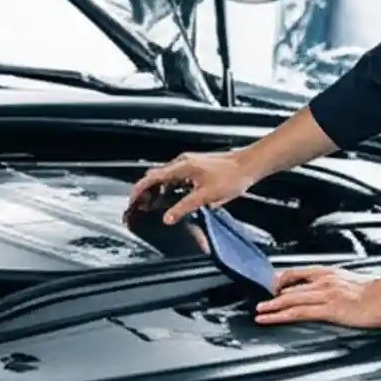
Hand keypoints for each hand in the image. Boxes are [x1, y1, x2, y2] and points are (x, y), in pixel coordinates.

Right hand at [126, 150, 261, 224]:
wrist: (249, 165)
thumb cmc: (231, 176)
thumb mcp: (206, 196)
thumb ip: (185, 207)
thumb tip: (168, 218)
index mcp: (182, 166)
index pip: (152, 177)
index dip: (139, 189)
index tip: (132, 200)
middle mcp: (183, 162)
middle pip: (156, 176)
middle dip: (147, 190)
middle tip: (142, 205)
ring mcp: (190, 163)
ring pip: (167, 176)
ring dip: (159, 189)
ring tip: (157, 205)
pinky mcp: (197, 167)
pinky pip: (177, 177)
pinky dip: (171, 187)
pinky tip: (176, 199)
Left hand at [254, 266, 380, 328]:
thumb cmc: (379, 292)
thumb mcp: (354, 282)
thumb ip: (340, 284)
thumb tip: (334, 292)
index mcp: (330, 273)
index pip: (299, 273)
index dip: (284, 279)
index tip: (273, 285)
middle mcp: (324, 281)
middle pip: (291, 286)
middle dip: (273, 294)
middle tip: (260, 301)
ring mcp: (325, 294)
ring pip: (290, 299)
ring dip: (272, 306)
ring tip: (259, 312)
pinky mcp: (328, 309)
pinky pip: (298, 312)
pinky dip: (281, 315)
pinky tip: (270, 319)